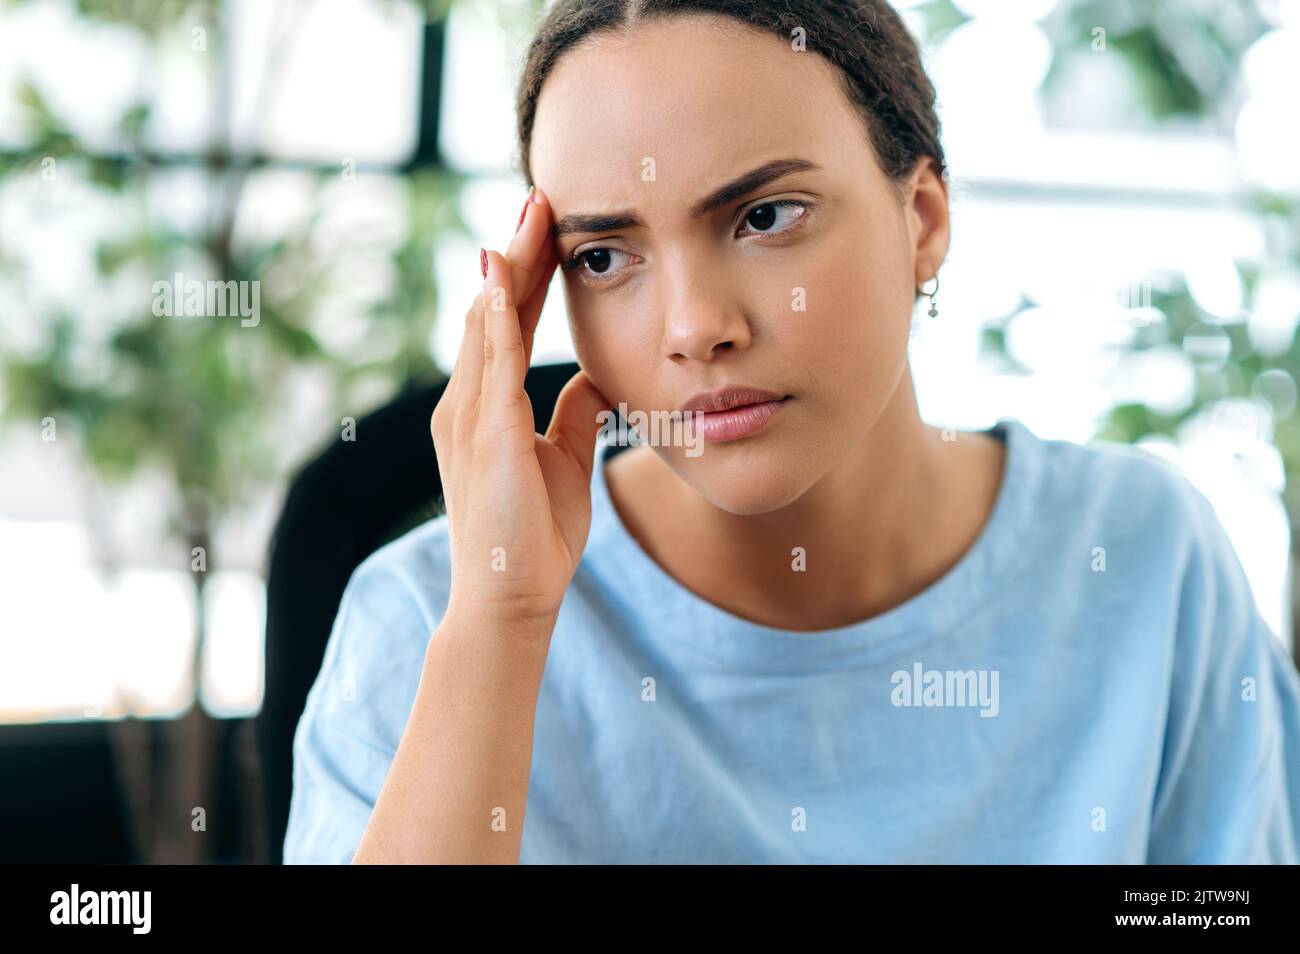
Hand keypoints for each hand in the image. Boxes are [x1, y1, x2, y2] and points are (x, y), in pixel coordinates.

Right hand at [430, 187, 611, 636]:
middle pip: (493, 310)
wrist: (511, 599)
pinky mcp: (484, 438)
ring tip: (529, 216)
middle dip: (517, 252)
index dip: (529, 273)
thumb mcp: (564, 459)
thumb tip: (596, 375)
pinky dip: (497, 319)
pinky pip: (490, 366)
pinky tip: (503, 277)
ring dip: (509, 267)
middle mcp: (468, 403)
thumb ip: (574, 413)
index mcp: (487, 407)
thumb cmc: (533, 535)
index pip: (508, 323)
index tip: (550, 226)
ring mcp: (469, 419)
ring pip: (487, 325)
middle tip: (540, 197)